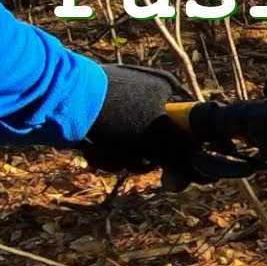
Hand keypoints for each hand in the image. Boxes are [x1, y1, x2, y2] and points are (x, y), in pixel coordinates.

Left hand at [79, 65, 213, 187]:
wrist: (61, 100)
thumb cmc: (118, 113)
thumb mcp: (159, 137)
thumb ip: (183, 158)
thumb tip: (205, 178)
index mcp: (167, 87)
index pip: (187, 124)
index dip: (182, 148)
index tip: (173, 166)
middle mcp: (145, 92)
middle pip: (157, 140)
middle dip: (143, 158)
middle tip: (134, 160)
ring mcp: (119, 102)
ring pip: (130, 145)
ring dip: (120, 157)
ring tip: (106, 152)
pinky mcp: (94, 112)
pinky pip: (108, 141)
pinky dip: (102, 150)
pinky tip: (91, 148)